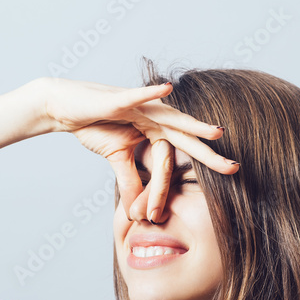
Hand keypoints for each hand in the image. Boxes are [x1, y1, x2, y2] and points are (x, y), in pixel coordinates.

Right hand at [32, 77, 238, 218]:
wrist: (65, 107)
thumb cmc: (94, 126)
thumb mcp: (117, 159)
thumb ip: (131, 180)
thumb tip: (139, 210)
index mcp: (155, 130)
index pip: (181, 153)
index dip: (195, 170)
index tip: (209, 188)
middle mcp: (153, 117)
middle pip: (187, 137)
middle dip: (210, 154)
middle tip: (235, 168)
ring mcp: (138, 106)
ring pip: (171, 117)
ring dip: (194, 124)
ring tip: (217, 132)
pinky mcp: (119, 99)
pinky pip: (138, 96)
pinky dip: (152, 93)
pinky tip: (168, 89)